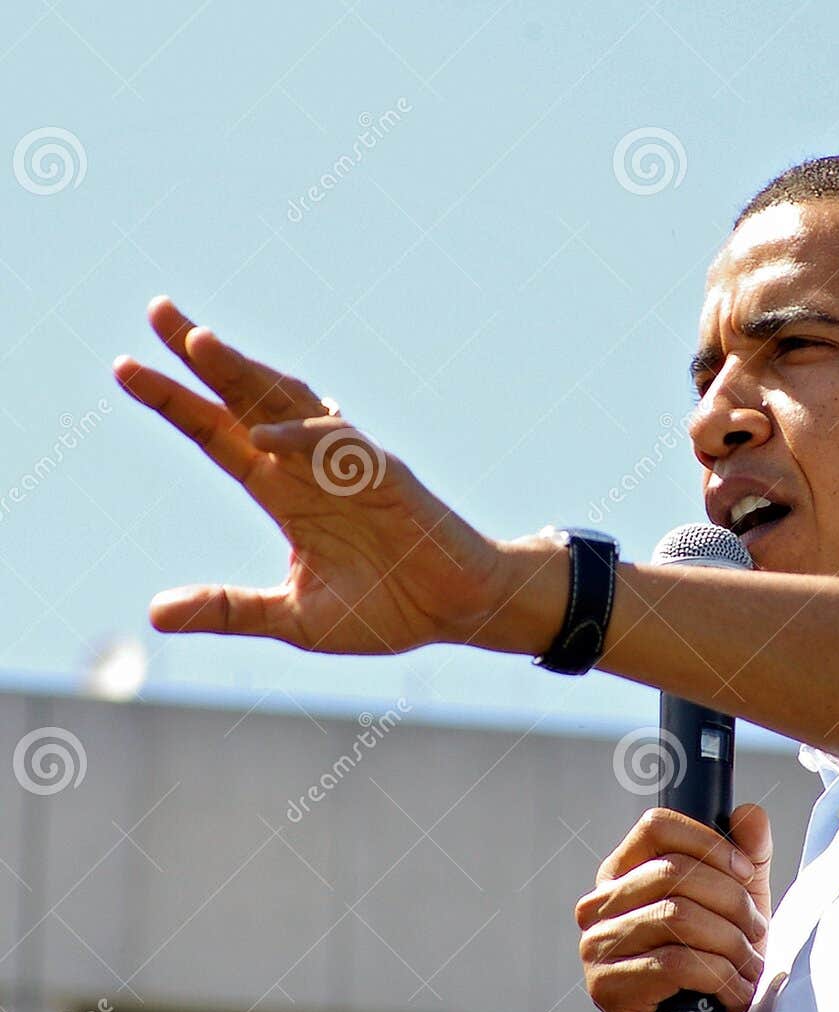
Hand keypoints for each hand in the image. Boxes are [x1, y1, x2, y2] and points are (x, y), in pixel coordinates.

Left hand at [112, 297, 521, 652]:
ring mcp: (350, 467)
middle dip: (202, 355)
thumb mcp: (294, 619)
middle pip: (246, 398)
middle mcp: (310, 468)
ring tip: (199, 341)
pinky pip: (341, 448)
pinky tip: (262, 435)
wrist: (459, 611)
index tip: (125, 367)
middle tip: (157, 311)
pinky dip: (301, 438)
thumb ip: (229, 610)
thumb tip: (153, 614)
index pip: (218, 434)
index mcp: (285, 493)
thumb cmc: (386, 611)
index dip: (174, 401)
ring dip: (245, 373)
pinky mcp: (389, 477)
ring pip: (291, 404)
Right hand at [575, 804, 772, 1011]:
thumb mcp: (739, 906)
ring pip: (677, 916)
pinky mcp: (606, 989)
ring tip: (750, 965)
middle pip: (674, 872)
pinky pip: (673, 963)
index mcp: (623, 874)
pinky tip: (734, 991)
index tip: (745, 874)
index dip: (710, 843)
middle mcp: (598, 906)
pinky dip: (718, 976)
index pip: (657, 826)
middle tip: (758, 934)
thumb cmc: (716, 968)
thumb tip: (748, 813)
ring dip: (730, 942)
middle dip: (731, 902)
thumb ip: (747, 858)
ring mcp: (596, 948)